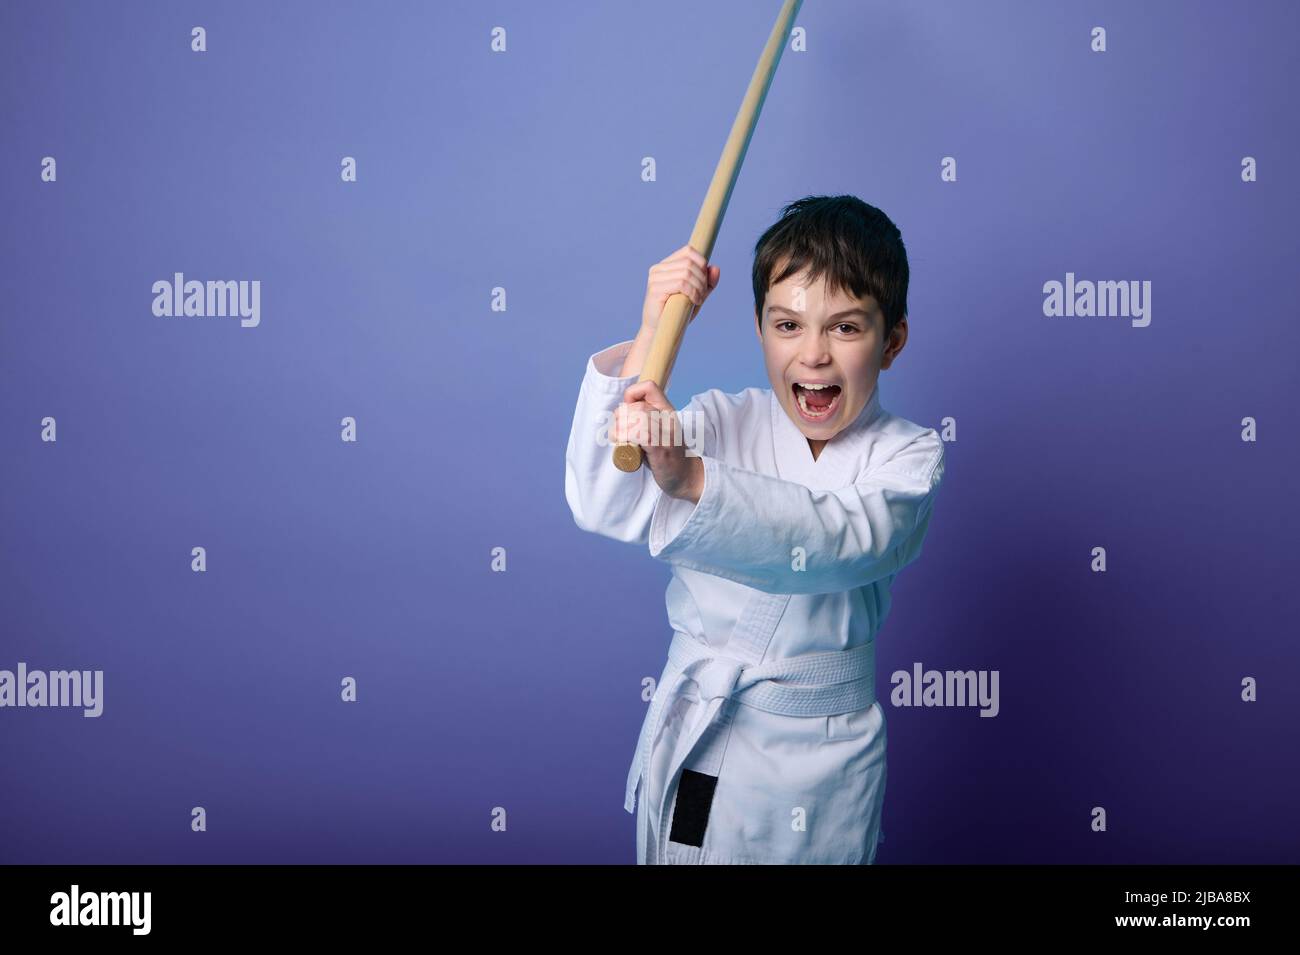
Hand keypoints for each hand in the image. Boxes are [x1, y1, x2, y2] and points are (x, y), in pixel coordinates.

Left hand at [613, 380, 704, 502]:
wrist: (686, 477)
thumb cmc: (667, 455)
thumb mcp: (658, 430)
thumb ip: (644, 418)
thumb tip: (620, 412)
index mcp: (667, 411)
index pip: (649, 386)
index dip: (631, 395)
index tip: (627, 412)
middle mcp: (668, 419)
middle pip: (636, 406)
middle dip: (619, 418)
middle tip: (618, 433)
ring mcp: (666, 434)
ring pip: (637, 417)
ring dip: (620, 429)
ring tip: (619, 440)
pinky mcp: (661, 449)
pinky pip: (640, 433)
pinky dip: (626, 437)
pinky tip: (624, 445)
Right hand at [642, 244, 720, 331]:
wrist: (660, 332)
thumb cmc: (678, 312)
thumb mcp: (697, 295)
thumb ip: (707, 283)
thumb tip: (715, 268)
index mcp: (666, 265)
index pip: (688, 251)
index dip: (702, 263)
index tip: (704, 282)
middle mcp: (658, 269)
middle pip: (689, 262)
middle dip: (702, 279)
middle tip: (703, 294)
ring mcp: (655, 278)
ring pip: (686, 272)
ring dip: (699, 287)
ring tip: (699, 299)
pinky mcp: (654, 289)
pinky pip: (681, 283)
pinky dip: (693, 292)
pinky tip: (695, 301)